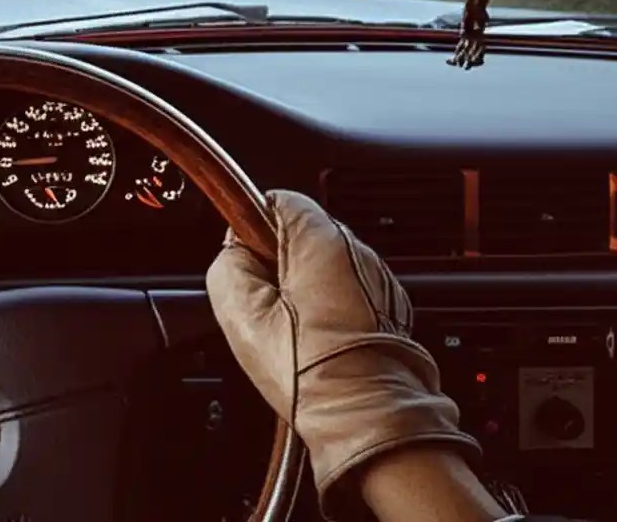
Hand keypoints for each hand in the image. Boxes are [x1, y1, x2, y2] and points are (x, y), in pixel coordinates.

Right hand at [207, 191, 478, 517]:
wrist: (366, 416)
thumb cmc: (310, 369)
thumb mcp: (240, 313)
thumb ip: (228, 264)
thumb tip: (233, 250)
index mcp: (320, 239)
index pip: (276, 201)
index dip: (251, 230)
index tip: (246, 264)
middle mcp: (357, 250)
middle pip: (300, 235)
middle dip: (278, 263)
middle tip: (267, 307)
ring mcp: (377, 279)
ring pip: (324, 267)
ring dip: (305, 287)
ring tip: (294, 330)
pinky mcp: (388, 307)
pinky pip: (347, 293)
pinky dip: (330, 309)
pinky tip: (318, 341)